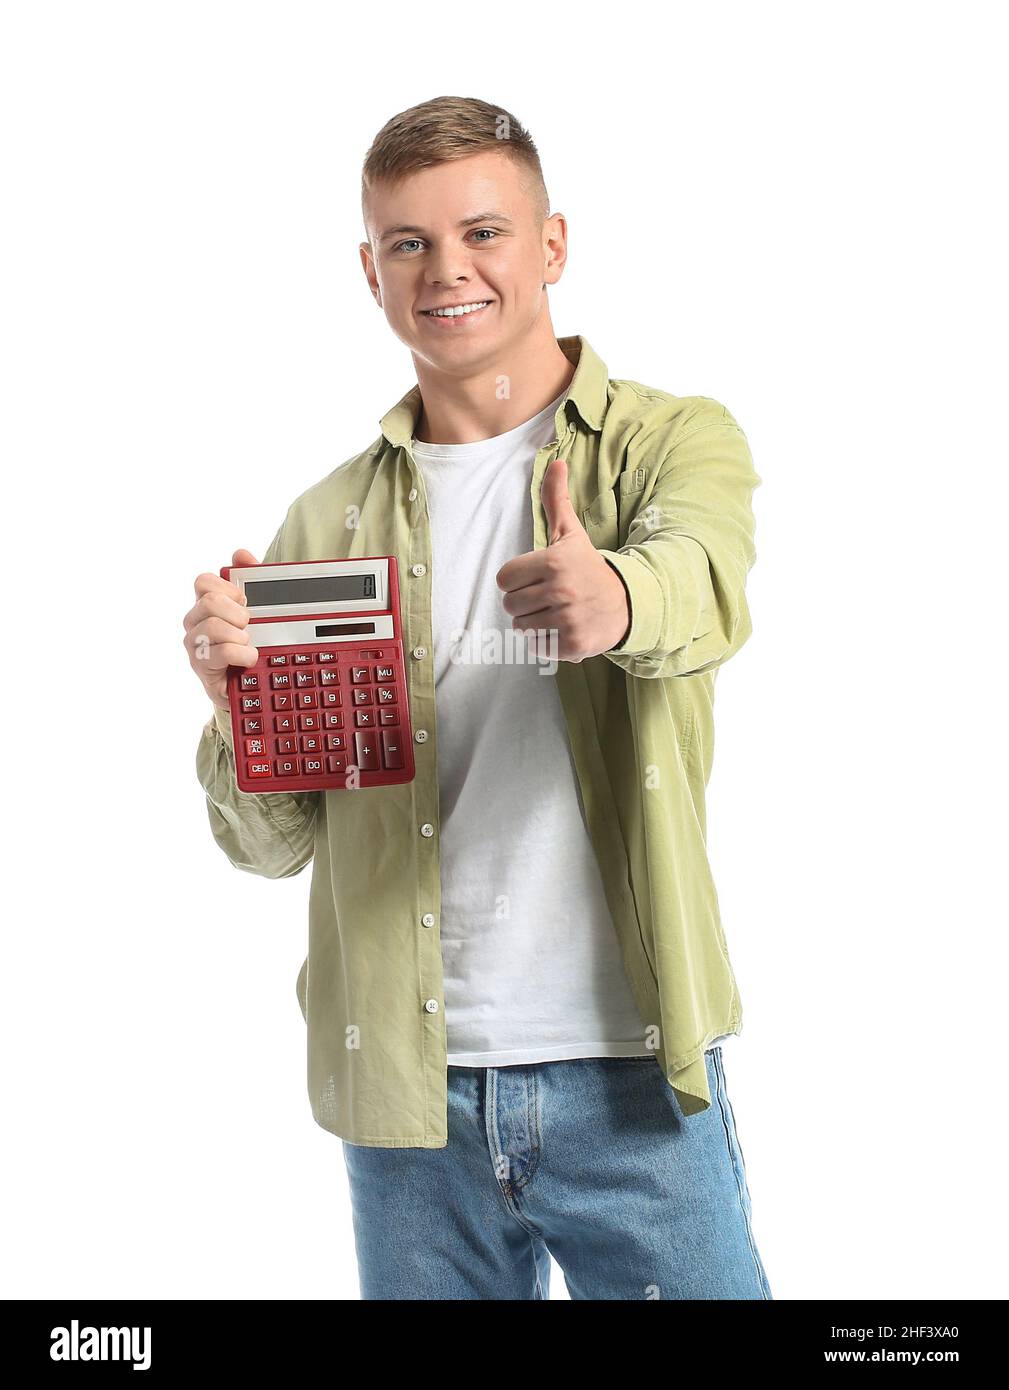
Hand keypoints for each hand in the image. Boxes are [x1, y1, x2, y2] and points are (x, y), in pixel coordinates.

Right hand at [183, 548, 260, 710]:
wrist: (253, 686)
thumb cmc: (250, 645)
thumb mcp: (259, 611)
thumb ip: (251, 580)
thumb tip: (241, 553)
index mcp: (208, 606)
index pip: (204, 582)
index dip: (227, 588)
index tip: (244, 600)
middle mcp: (197, 623)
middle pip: (208, 601)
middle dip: (237, 612)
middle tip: (249, 626)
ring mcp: (196, 646)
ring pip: (211, 626)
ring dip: (238, 635)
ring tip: (249, 644)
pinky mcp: (202, 668)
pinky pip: (218, 652)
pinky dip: (240, 654)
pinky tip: (249, 658)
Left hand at [495, 458, 630, 662]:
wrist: (627, 604)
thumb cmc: (589, 568)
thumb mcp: (571, 534)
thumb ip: (555, 500)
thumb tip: (556, 461)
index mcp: (553, 562)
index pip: (504, 579)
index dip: (517, 580)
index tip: (537, 579)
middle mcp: (560, 590)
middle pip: (510, 605)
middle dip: (525, 603)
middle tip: (549, 597)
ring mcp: (566, 619)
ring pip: (521, 627)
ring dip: (534, 623)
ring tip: (556, 613)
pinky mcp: (571, 644)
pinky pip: (537, 646)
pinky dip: (546, 642)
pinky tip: (563, 629)